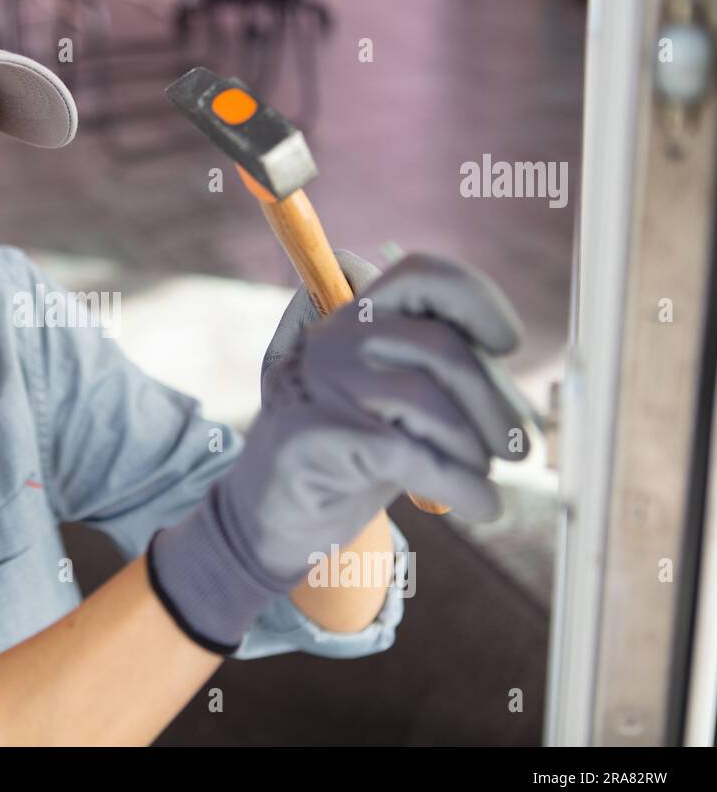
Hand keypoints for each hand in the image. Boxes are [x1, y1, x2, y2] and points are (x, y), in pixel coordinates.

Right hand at [148, 253, 530, 653]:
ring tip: (480, 478)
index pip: (423, 276)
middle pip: (443, 348)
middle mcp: (333, 339)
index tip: (506, 345)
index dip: (477, 301)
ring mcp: (318, 383)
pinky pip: (413, 454)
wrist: (273, 515)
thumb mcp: (393, 402)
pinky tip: (481, 505)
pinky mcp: (313, 434)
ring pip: (429, 402)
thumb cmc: (350, 456)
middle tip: (517, 450)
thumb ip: (437, 374)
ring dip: (474, 450)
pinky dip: (462, 485)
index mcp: (356, 318)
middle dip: (496, 405)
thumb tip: (511, 378)